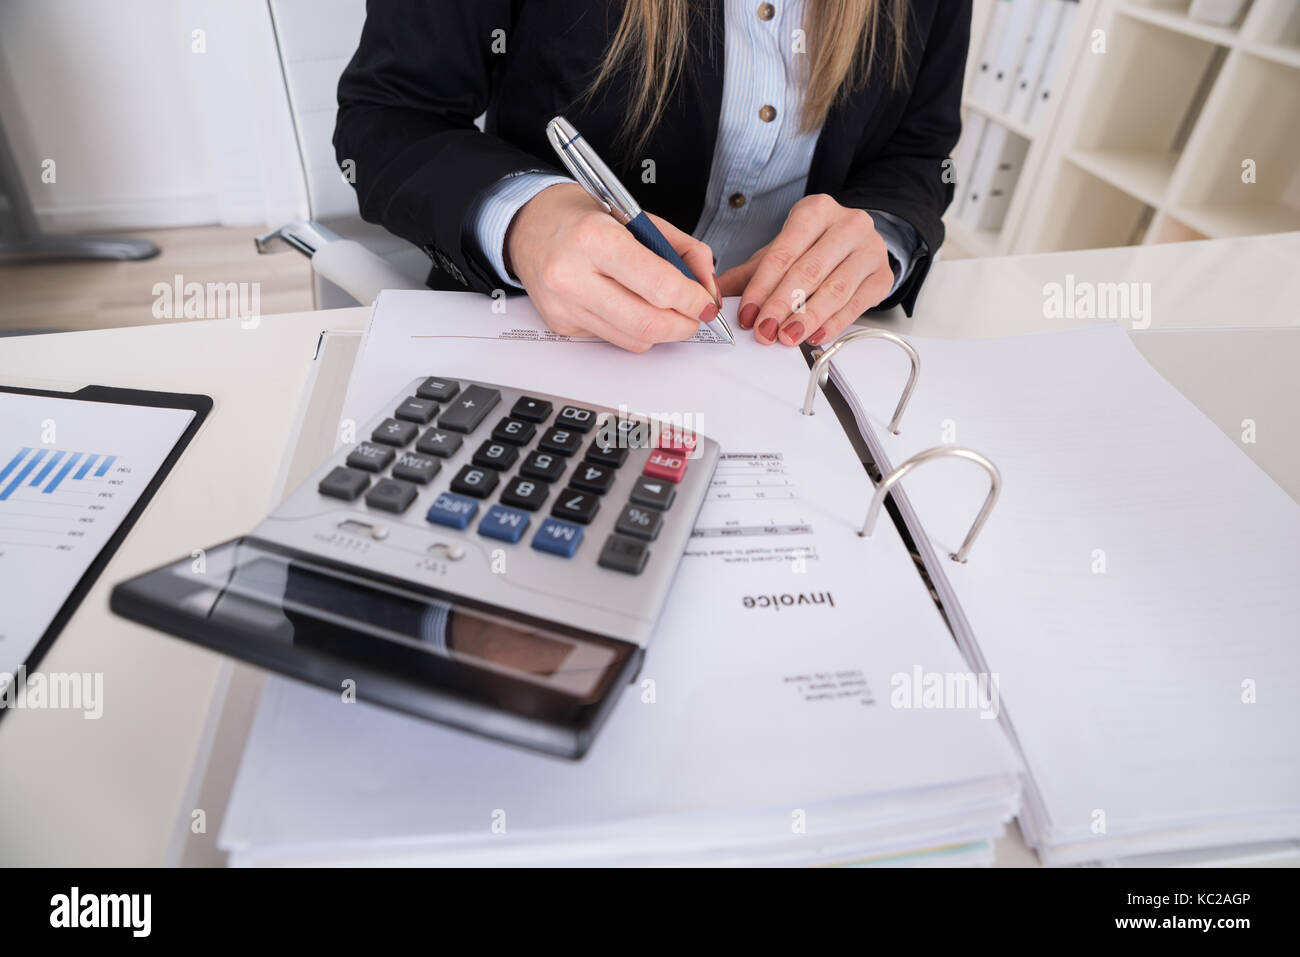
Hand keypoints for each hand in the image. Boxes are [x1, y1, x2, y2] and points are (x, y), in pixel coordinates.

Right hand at [506, 183, 719, 352]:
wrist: (528, 225)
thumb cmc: (583, 217)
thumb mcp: (637, 216)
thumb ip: (682, 249)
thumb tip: (707, 286)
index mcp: (595, 239)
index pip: (659, 286)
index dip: (693, 300)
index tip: (705, 302)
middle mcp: (573, 276)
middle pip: (647, 324)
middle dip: (683, 325)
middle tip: (694, 316)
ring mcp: (564, 306)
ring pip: (633, 339)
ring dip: (661, 330)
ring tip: (664, 309)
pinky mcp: (561, 325)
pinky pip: (612, 339)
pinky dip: (632, 328)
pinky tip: (627, 305)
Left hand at [717, 193, 894, 346]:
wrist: (858, 243)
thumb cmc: (816, 247)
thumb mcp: (781, 251)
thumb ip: (750, 273)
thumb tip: (715, 294)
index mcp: (816, 211)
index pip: (784, 252)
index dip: (762, 287)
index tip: (747, 313)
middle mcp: (847, 224)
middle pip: (810, 270)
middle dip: (782, 305)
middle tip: (764, 330)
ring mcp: (870, 249)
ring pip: (835, 288)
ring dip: (808, 318)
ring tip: (787, 336)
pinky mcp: (883, 276)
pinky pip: (856, 304)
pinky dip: (834, 323)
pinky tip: (815, 335)